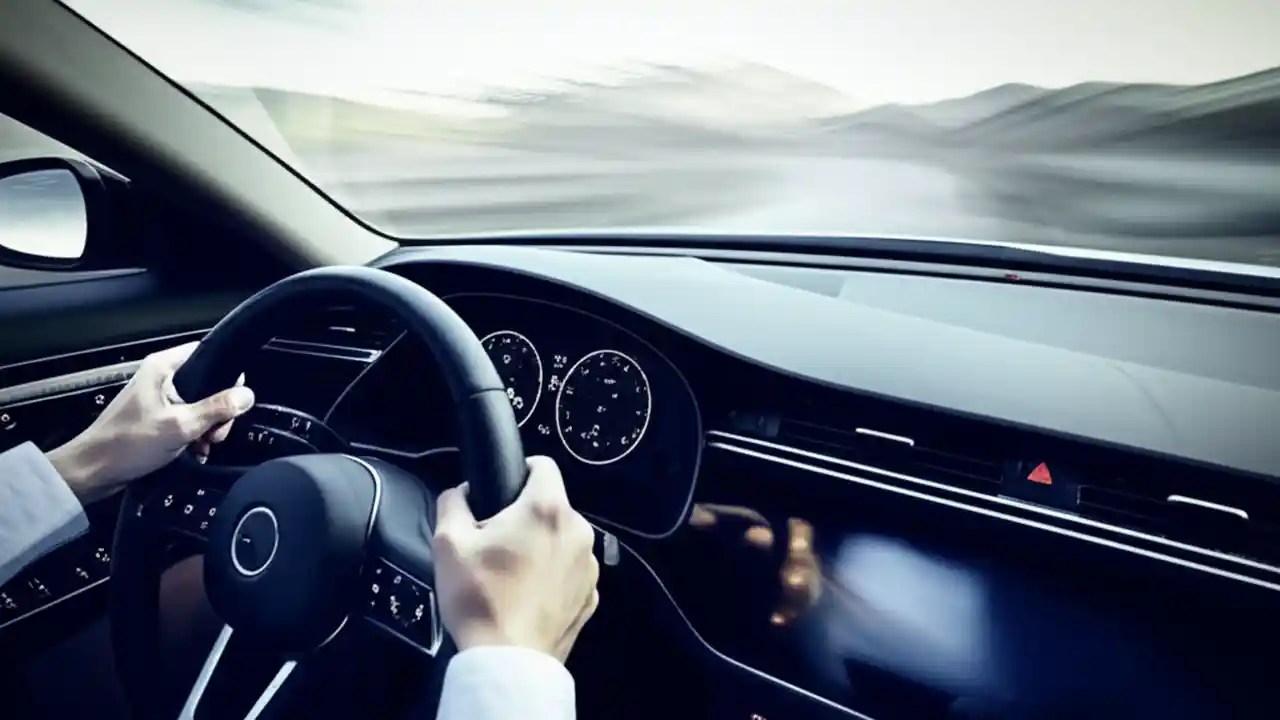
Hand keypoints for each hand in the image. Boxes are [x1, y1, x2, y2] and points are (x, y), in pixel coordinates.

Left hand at [47, 342, 254, 503]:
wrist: (92, 472)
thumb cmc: (130, 443)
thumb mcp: (179, 426)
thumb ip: (216, 409)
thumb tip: (248, 395)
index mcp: (164, 366)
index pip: (208, 353)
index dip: (228, 374)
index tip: (236, 400)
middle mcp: (162, 377)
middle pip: (209, 384)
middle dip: (219, 411)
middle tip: (217, 434)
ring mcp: (159, 398)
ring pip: (201, 405)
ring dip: (209, 427)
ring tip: (205, 447)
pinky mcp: (157, 418)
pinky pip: (188, 420)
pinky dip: (196, 435)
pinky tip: (197, 452)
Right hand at [433, 456, 599, 661]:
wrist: (507, 661)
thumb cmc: (479, 598)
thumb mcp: (448, 543)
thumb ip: (453, 502)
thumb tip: (463, 493)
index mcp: (548, 509)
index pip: (543, 464)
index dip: (519, 470)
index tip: (501, 490)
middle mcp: (579, 531)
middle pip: (552, 505)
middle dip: (526, 515)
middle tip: (495, 541)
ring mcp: (590, 565)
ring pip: (562, 539)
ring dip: (541, 545)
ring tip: (511, 573)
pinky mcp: (592, 595)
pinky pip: (570, 571)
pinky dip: (552, 575)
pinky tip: (528, 595)